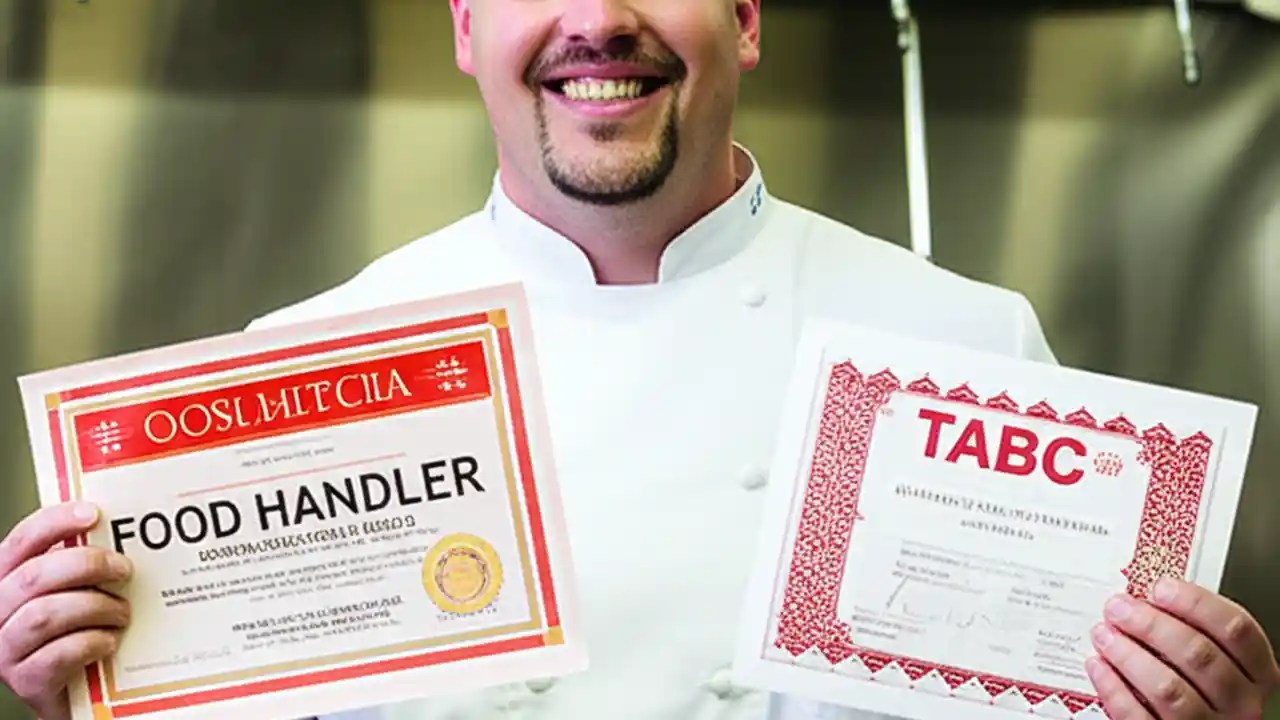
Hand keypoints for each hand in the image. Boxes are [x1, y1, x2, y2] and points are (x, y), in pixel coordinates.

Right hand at [0, 503, 132, 719]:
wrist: (74, 691)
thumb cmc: (75, 632)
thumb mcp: (73, 592)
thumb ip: (80, 566)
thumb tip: (120, 532)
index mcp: (7, 580)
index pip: (21, 541)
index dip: (55, 522)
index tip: (93, 513)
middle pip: (35, 576)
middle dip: (87, 565)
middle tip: (124, 569)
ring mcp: (6, 648)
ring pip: (46, 615)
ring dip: (96, 607)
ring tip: (122, 612)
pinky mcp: (25, 681)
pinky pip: (59, 654)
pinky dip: (92, 641)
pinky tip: (110, 640)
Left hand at [1086, 578, 1279, 718]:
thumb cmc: (1205, 687)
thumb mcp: (1219, 659)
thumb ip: (1196, 630)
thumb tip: (1150, 598)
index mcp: (1257, 673)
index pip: (1236, 629)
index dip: (1196, 603)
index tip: (1161, 588)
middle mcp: (1239, 702)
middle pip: (1198, 655)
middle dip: (1151, 625)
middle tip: (1119, 608)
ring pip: (1168, 688)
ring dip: (1128, 654)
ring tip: (1104, 634)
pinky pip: (1138, 716)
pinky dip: (1113, 688)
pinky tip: (1098, 665)